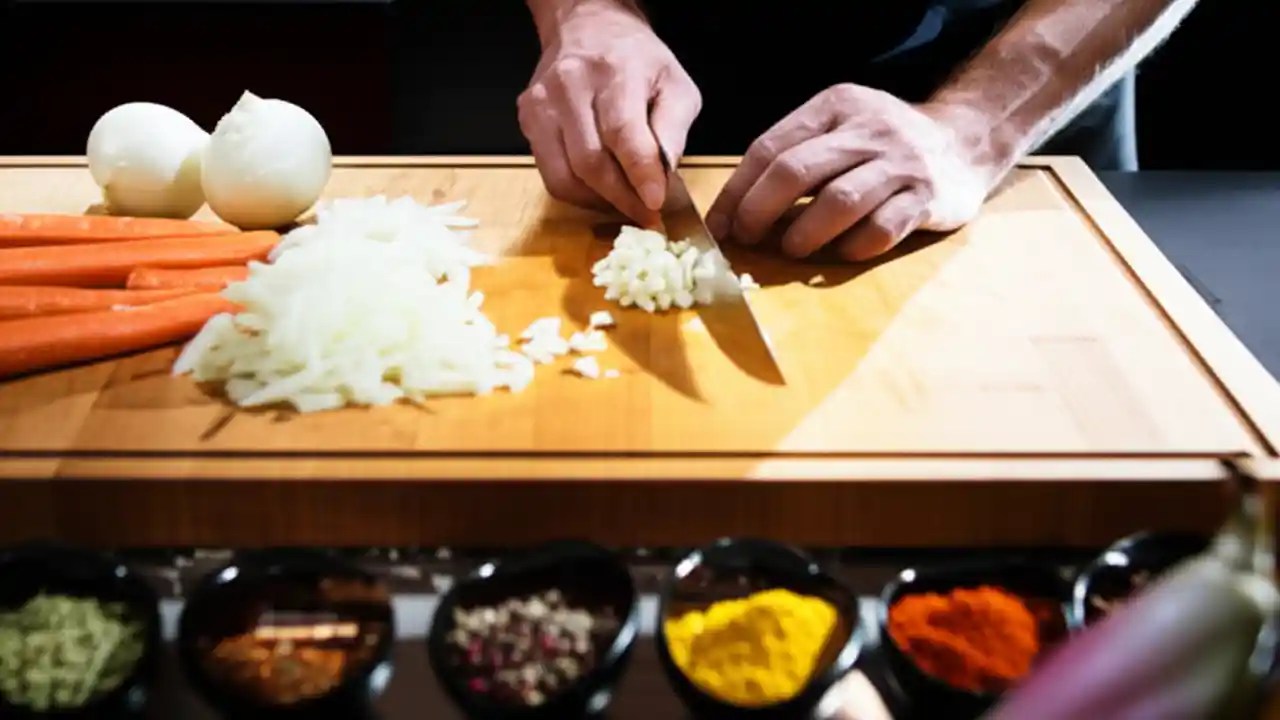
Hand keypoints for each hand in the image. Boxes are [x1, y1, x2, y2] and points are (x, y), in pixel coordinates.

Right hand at [518, 0, 700, 223]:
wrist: (588, 28)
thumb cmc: (637, 61)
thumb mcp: (675, 85)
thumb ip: (673, 131)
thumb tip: (663, 178)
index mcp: (614, 71)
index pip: (623, 133)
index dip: (640, 175)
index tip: (655, 204)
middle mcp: (570, 85)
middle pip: (590, 162)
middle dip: (621, 198)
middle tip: (645, 216)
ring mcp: (542, 104)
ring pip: (565, 177)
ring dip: (598, 202)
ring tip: (624, 205)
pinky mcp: (528, 119)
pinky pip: (551, 175)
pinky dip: (578, 193)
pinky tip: (600, 191)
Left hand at [705, 83, 991, 260]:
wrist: (965, 142)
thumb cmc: (881, 145)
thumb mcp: (838, 128)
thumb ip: (794, 156)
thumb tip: (735, 211)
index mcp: (835, 106)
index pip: (771, 147)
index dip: (737, 191)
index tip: (718, 226)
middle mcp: (868, 129)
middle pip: (797, 172)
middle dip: (759, 211)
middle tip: (746, 240)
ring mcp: (901, 163)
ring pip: (839, 201)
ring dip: (804, 233)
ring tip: (791, 250)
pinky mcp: (927, 198)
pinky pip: (882, 229)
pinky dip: (853, 247)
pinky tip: (840, 254)